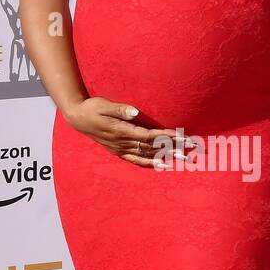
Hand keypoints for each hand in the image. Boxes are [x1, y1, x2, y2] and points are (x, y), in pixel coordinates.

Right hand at [63, 98, 186, 167]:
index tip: (180, 136)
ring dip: (166, 157)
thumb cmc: (92, 108)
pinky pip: (137, 161)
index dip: (165, 137)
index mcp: (120, 131)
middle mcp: (122, 144)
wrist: (78, 119)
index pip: (148, 136)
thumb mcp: (104, 104)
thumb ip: (120, 109)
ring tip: (183, 159)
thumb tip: (135, 112)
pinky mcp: (119, 152)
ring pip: (147, 155)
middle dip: (172, 148)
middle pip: (152, 148)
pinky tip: (163, 165)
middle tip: (191, 149)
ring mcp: (120, 149)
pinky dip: (150, 164)